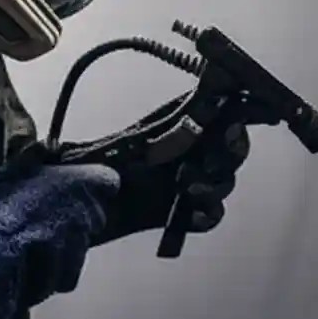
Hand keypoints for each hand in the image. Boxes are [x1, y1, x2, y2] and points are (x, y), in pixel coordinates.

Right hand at [0, 152, 120, 303]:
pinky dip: (53, 268)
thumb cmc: (5, 203)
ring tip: (31, 240)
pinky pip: (65, 270)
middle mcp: (91, 216)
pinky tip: (30, 262)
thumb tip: (47, 147)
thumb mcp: (15, 167)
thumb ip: (38, 155)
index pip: (108, 180)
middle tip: (47, 213)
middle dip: (76, 214)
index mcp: (85, 185)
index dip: (93, 182)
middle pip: (94, 213)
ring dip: (62, 241)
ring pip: (78, 243)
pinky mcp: (70, 276)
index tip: (75, 184)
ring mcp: (82, 248)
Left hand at [93, 112, 251, 245]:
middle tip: (217, 154)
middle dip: (231, 153)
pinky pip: (211, 216)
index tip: (233, 124)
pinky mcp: (183, 214)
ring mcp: (189, 185)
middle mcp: (192, 154)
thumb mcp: (139, 135)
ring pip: (223, 185)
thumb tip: (215, 102)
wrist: (81, 200)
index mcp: (184, 128)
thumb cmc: (102, 161)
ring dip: (213, 186)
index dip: (237, 121)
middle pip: (231, 153)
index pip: (225, 120)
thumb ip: (179, 123)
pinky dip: (207, 215)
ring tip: (188, 187)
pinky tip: (194, 215)